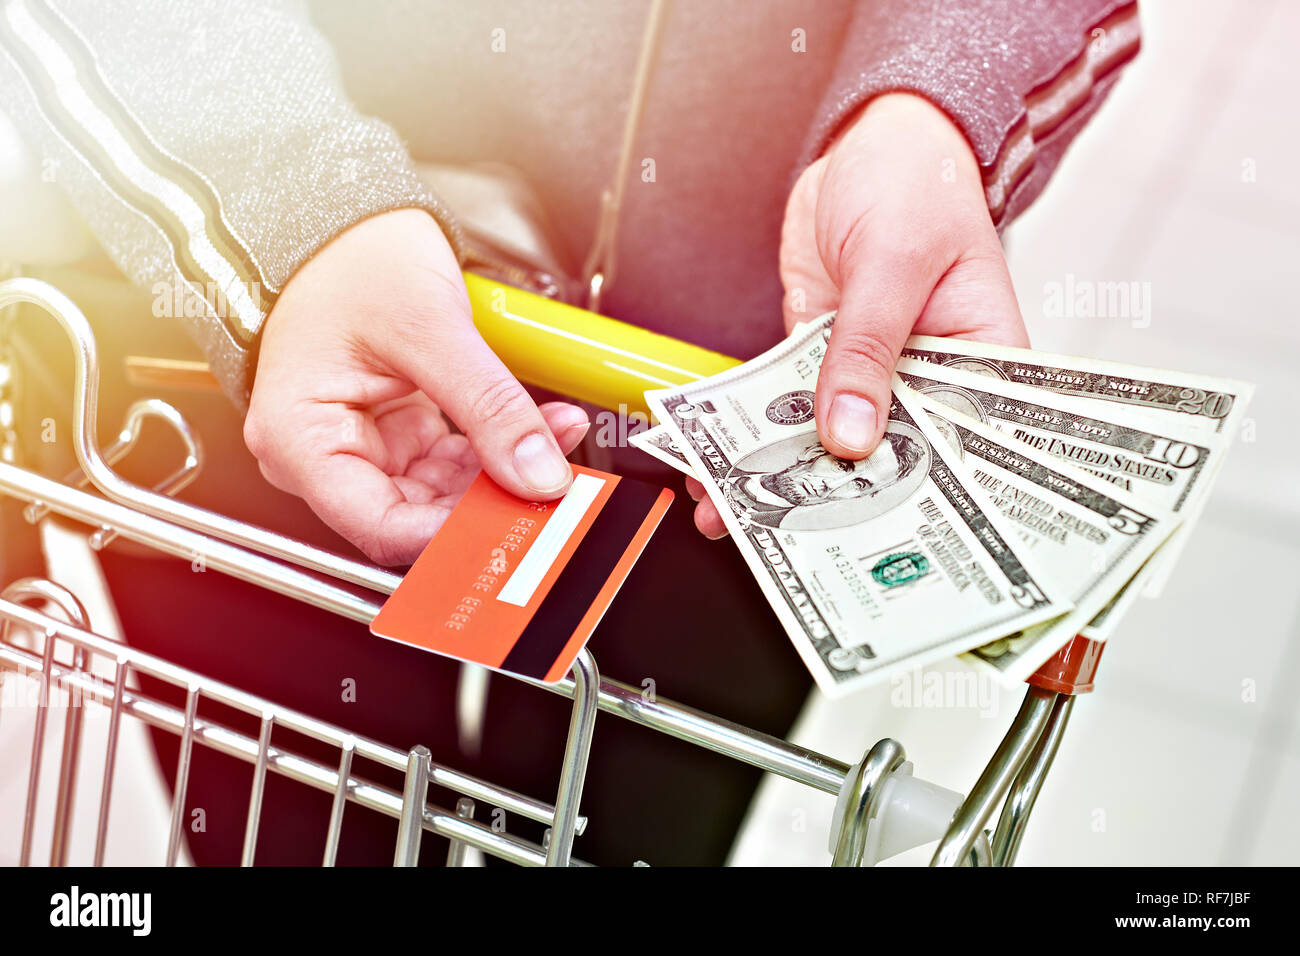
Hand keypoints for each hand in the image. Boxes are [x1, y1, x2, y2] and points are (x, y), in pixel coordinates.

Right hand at [244, 209, 588, 565]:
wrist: (345, 220)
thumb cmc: (350, 259)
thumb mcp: (430, 329)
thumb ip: (489, 406)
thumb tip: (537, 472)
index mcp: (300, 439)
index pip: (380, 526)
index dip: (451, 536)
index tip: (513, 523)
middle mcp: (324, 456)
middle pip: (415, 516)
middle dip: (489, 502)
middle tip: (549, 485)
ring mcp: (363, 446)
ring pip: (443, 495)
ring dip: (504, 476)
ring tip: (554, 441)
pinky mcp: (396, 434)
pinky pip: (453, 464)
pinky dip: (497, 451)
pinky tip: (538, 429)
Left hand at [689, 92, 1027, 537]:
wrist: (870, 141)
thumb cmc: (916, 183)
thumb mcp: (892, 264)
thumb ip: (865, 349)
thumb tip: (848, 433)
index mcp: (980, 365)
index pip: (962, 452)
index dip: (923, 506)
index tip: (878, 548)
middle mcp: (927, 380)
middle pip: (884, 457)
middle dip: (831, 503)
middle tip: (786, 547)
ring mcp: (870, 370)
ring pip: (825, 438)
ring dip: (776, 475)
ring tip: (730, 515)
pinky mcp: (822, 355)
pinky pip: (785, 404)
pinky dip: (749, 430)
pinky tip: (717, 463)